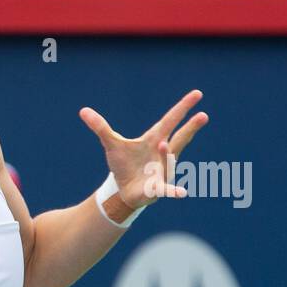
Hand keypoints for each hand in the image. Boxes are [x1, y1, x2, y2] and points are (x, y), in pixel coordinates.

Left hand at [80, 90, 208, 211]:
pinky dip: (173, 191)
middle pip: (180, 138)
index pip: (170, 120)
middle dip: (191, 127)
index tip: (198, 94)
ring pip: (169, 161)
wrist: (123, 190)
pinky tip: (182, 193)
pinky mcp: (156, 188)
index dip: (183, 108)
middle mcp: (163, 154)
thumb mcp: (111, 144)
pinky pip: (167, 189)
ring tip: (161, 144)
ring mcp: (163, 170)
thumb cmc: (123, 164)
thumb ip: (100, 127)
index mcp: (155, 140)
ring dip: (166, 154)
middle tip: (204, 115)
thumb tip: (83, 111)